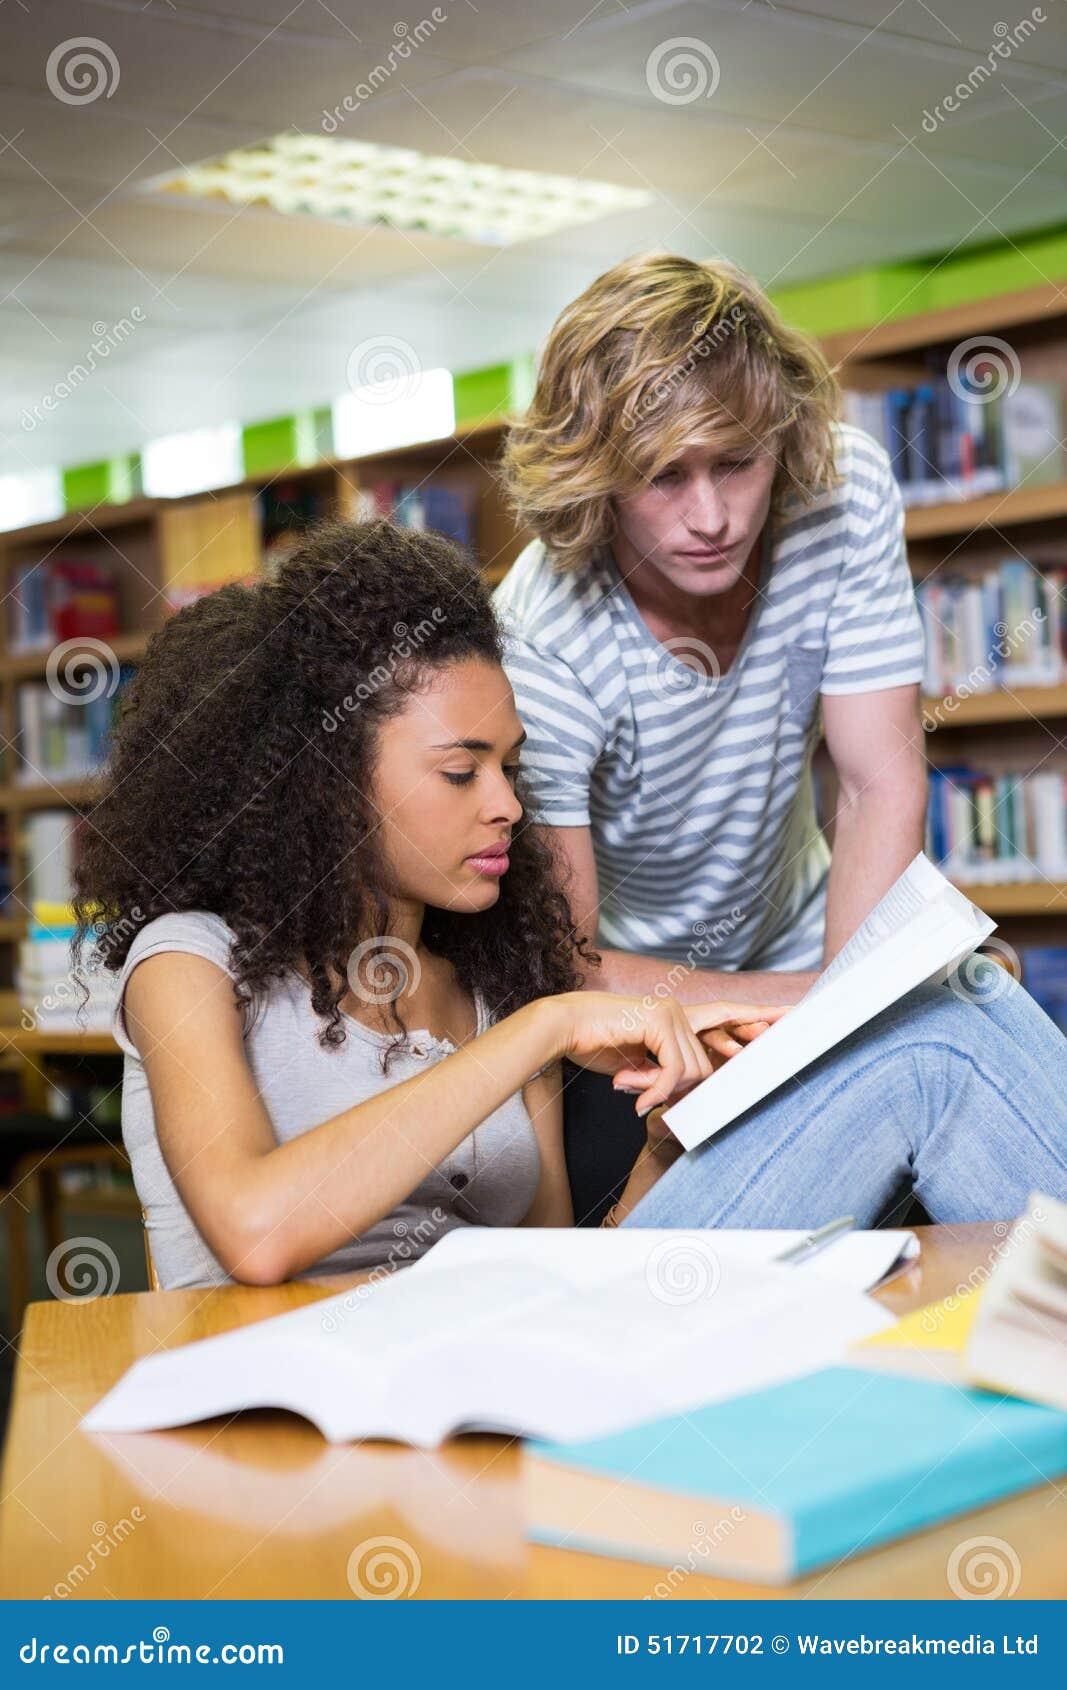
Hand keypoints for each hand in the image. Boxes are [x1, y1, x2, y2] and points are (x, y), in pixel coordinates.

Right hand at [545, 991, 787, 1118]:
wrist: (563, 1027)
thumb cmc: (593, 1045)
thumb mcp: (634, 1066)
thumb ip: (662, 1073)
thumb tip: (683, 1092)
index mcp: (677, 1017)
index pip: (728, 1015)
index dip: (760, 1016)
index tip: (793, 1015)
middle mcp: (680, 1010)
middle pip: (707, 1065)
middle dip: (681, 1090)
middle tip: (644, 1101)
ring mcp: (672, 1012)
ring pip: (695, 1069)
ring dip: (664, 1091)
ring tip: (633, 1093)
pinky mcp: (660, 1020)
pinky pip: (676, 1069)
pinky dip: (659, 1090)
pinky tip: (637, 1098)